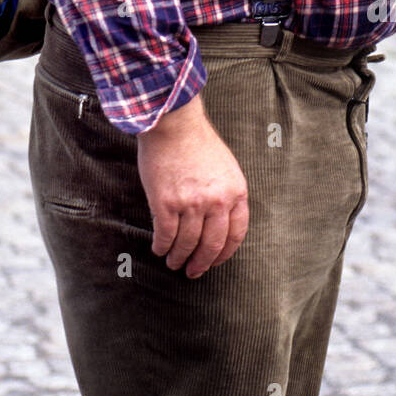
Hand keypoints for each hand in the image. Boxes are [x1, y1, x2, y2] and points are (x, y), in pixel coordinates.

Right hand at [136, 95, 248, 278]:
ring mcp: (191, 204)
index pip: (236, 235)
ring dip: (179, 257)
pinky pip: (165, 235)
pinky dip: (162, 246)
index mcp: (236, 192)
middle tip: (193, 271)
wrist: (174, 123)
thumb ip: (226, 194)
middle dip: (201, 264)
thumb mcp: (226, 168)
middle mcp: (216, 201)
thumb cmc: (197, 142)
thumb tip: (219, 224)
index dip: (223, 254)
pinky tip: (159, 248)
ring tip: (173, 262)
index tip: (214, 262)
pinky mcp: (166, 203)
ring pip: (187, 244)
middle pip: (211, 245)